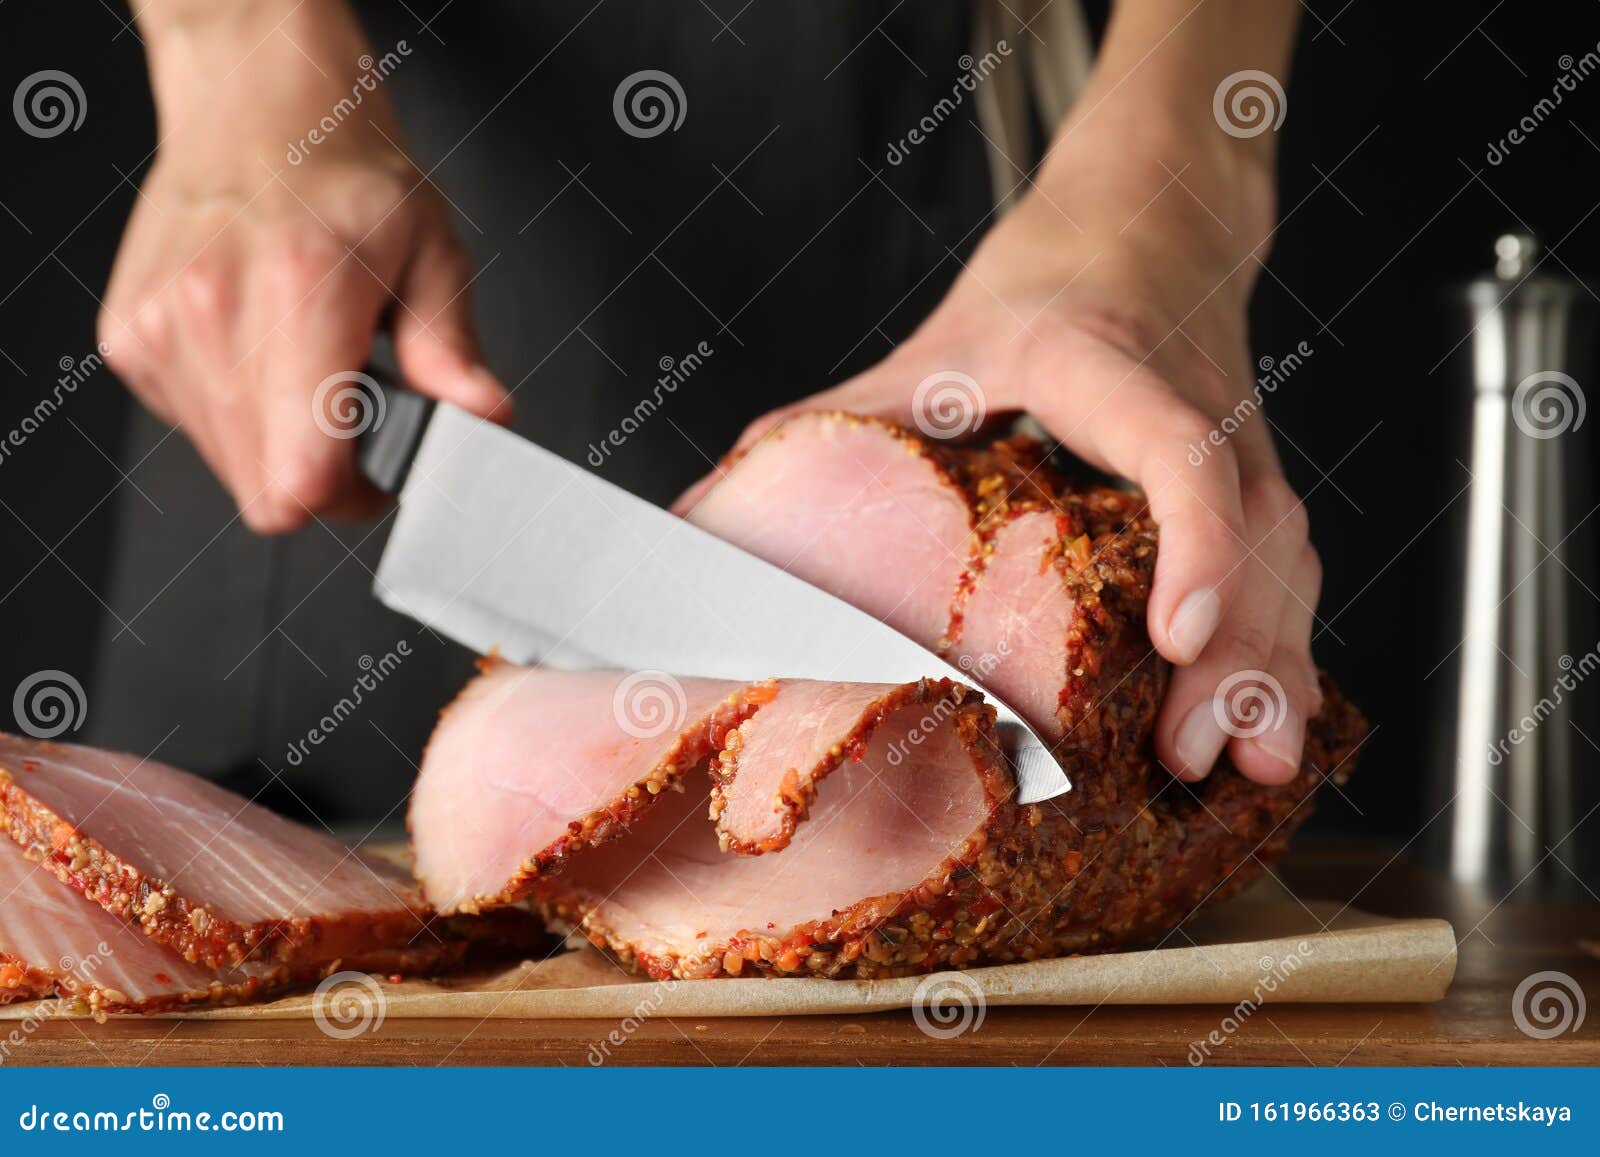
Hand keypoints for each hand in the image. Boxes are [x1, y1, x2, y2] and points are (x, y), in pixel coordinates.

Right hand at [100, 2, 507, 531]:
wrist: (258, 112)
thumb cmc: (344, 176)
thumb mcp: (433, 253)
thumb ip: (453, 349)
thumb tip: (483, 413)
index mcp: (299, 292)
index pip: (302, 474)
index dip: (352, 499)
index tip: (380, 477)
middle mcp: (214, 313)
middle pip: (266, 488)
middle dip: (322, 474)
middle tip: (356, 412)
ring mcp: (160, 329)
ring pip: (229, 465)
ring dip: (277, 442)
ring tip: (308, 367)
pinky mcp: (130, 341)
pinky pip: (195, 425)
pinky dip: (236, 411)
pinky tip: (263, 352)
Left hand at [679, 118, 1319, 785]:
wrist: (1154, 214)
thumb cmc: (1044, 278)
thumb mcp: (941, 340)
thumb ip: (848, 412)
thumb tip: (723, 493)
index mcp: (1105, 363)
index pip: (1176, 449)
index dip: (1193, 543)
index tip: (1177, 635)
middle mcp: (1196, 404)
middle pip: (1251, 528)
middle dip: (1238, 649)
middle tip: (1190, 755)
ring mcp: (1241, 442)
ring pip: (1287, 555)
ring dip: (1274, 664)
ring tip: (1253, 764)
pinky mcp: (1256, 478)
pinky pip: (1289, 567)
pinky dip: (1285, 647)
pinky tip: (1273, 724)